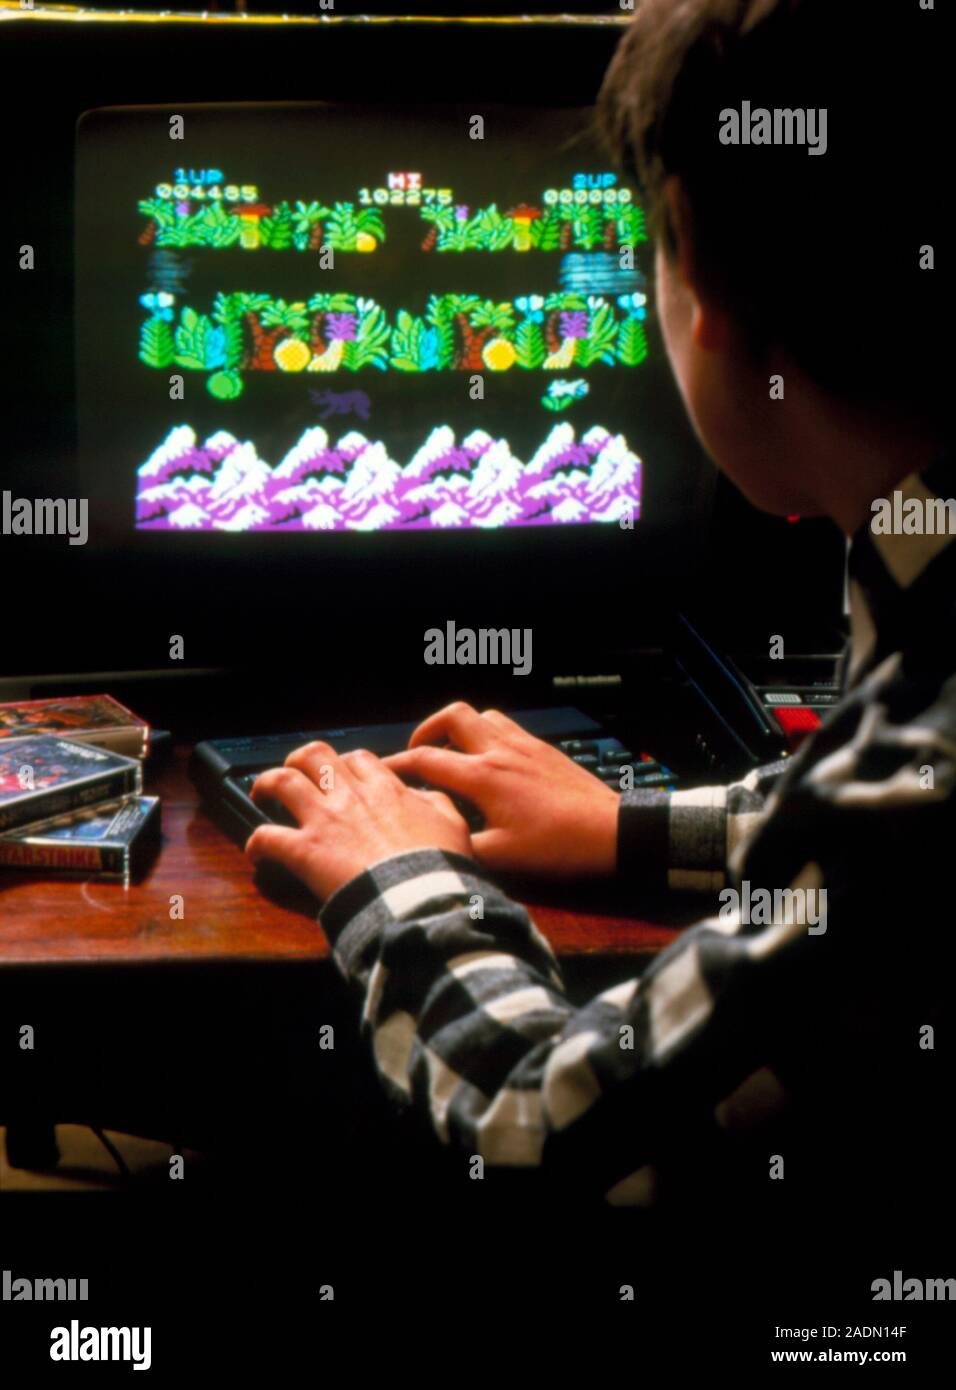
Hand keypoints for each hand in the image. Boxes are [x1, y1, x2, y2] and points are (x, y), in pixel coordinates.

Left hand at [244, 741, 472, 901]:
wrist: (421, 898)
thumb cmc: (438, 867)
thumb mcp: (452, 824)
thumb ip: (435, 804)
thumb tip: (425, 798)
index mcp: (386, 789)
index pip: (359, 759)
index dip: (346, 765)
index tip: (344, 777)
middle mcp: (351, 797)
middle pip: (314, 755)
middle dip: (300, 762)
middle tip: (296, 775)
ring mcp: (325, 820)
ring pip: (282, 781)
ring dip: (267, 785)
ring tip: (262, 795)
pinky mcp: (305, 851)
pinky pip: (267, 837)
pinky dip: (257, 843)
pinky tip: (256, 851)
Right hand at [383, 702, 619, 877]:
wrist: (612, 831)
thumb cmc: (557, 846)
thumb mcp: (502, 858)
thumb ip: (462, 847)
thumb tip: (434, 845)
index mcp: (484, 776)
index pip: (427, 760)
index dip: (397, 765)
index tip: (380, 772)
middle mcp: (500, 751)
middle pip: (452, 717)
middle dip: (426, 731)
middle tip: (418, 755)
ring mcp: (524, 746)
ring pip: (481, 716)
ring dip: (459, 728)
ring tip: (452, 753)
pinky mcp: (543, 749)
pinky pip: (506, 726)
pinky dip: (487, 733)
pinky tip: (490, 760)